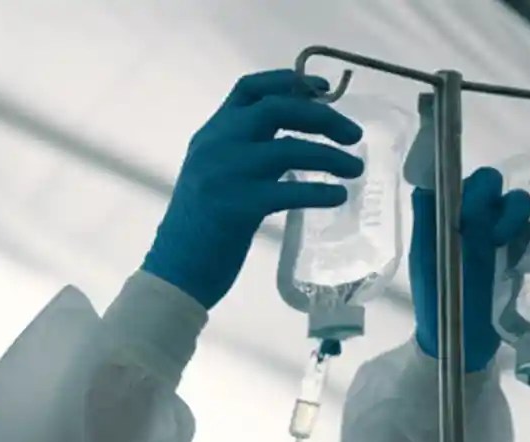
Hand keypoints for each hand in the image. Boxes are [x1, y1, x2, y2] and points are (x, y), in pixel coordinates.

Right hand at [142, 70, 364, 309]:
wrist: (174, 273)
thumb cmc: (199, 230)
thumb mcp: (213, 176)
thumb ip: (243, 153)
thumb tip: (296, 140)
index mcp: (210, 134)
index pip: (249, 89)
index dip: (289, 81)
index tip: (323, 90)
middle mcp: (215, 145)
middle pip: (277, 108)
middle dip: (322, 116)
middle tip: (353, 135)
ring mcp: (225, 173)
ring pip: (290, 148)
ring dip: (331, 156)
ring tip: (355, 169)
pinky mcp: (238, 206)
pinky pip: (291, 190)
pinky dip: (321, 191)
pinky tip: (338, 196)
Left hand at [411, 169, 529, 370]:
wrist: (463, 344)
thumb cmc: (439, 302)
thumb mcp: (431, 261)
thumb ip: (437, 221)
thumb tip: (437, 183)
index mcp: (440, 218)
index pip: (452, 177)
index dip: (462, 182)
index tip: (467, 203)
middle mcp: (468, 219)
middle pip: (488, 182)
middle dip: (491, 198)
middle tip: (488, 228)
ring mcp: (494, 234)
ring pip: (513, 201)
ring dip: (511, 215)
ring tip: (502, 243)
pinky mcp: (516, 251)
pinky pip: (529, 229)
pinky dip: (526, 238)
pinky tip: (518, 258)